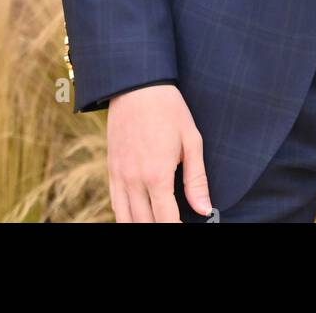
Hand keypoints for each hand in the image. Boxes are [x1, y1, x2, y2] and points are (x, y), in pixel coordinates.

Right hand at [107, 84, 211, 221]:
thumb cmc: (168, 110)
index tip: (185, 228)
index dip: (177, 229)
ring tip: (157, 221)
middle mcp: (134, 180)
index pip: (166, 220)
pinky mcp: (111, 170)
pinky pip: (115, 204)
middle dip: (160, 228)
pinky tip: (138, 216)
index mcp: (157, 175)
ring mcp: (119, 177)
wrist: (137, 86)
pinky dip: (125, 216)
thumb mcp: (191, 140)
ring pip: (126, 219)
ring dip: (142, 225)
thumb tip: (204, 209)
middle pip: (145, 224)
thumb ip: (196, 179)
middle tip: (174, 223)